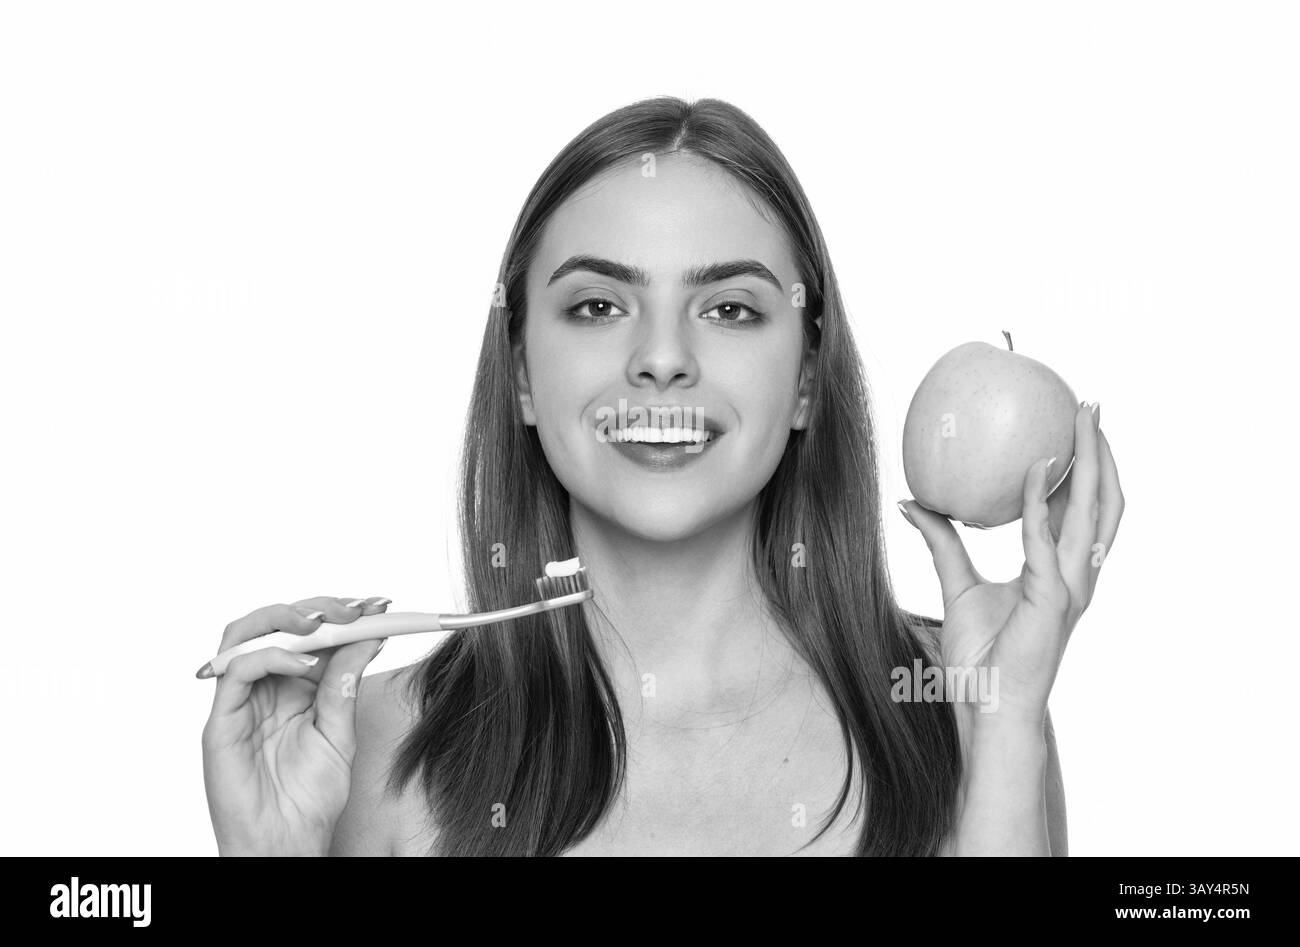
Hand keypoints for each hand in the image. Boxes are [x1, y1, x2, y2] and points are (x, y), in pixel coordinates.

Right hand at [200, 596, 390, 855]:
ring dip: (285, 619)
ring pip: (243, 634)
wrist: (286, 844)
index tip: (376, 605)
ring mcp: (240, 702)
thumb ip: (346, 684)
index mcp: (292, 688)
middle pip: (273, 624)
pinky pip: (236, 671)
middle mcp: (263, 688)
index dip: (339, 615)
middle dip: (315, 609)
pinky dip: (270, 658)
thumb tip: (369, 637)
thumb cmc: (308, 799)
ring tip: (324, 625)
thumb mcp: (340, 732)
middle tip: (353, 609)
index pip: (307, 634)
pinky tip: (305, 666)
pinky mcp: (221, 722)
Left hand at [898, 402, 1123, 735]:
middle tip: (1090, 405)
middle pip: (1104, 501)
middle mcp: (1075, 575)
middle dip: (1103, 452)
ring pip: (1094, 512)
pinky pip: (1045, 540)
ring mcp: (1071, 587)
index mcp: (1060, 571)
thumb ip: (941, 542)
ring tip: (1082, 420)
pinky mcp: (1052, 599)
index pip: (1082, 508)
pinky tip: (1033, 467)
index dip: (1085, 467)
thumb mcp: (956, 587)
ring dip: (1091, 462)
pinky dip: (1040, 502)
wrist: (987, 708)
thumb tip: (912, 503)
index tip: (1075, 425)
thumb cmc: (979, 659)